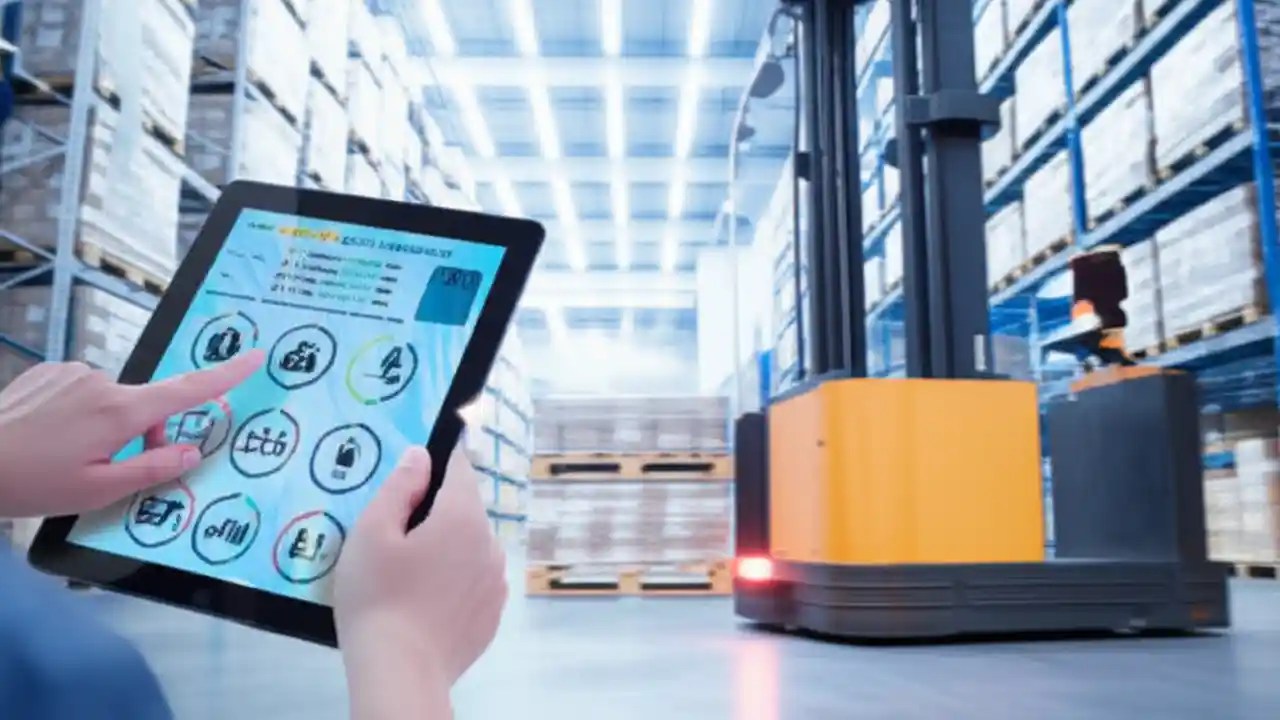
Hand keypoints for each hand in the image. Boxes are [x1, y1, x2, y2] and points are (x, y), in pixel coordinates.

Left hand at [0, 351, 263, 517]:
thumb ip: (151, 469)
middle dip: (142, 435)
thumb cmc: (30, 483)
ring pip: (112, 401)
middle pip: (146, 406)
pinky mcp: (49, 372)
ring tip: (68, 458)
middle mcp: (101, 381)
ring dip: (106, 427)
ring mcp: (73, 372)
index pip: (187, 391)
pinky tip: (51, 438)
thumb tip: (190, 452)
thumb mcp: (97, 491)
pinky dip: (79, 415)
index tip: (255, 356)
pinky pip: (83, 392)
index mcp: (120, 412)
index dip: (225, 375)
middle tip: (108, 471)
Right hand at [335, 445, 506, 718]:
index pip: (459, 468)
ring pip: (470, 546)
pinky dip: (453, 581)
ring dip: (446, 548)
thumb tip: (421, 455)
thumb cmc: (378, 599)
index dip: (437, 460)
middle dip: (434, 511)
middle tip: (394, 534)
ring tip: (406, 572)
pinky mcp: (491, 614)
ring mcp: (495, 581)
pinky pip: (473, 581)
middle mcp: (489, 544)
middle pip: (464, 509)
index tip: (414, 470)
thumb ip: (399, 487)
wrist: (400, 673)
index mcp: (462, 517)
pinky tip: (423, 599)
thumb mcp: (372, 533)